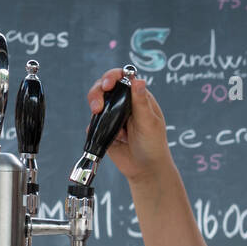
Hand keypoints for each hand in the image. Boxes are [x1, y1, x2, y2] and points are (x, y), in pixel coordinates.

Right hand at [87, 68, 174, 185]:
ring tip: (100, 117)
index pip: (123, 78)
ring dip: (96, 110)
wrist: (145, 169)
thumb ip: (141, 102)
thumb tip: (138, 80)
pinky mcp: (104, 130)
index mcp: (138, 98)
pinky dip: (95, 128)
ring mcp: (113, 116)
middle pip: (104, 88)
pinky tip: (109, 138)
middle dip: (97, 93)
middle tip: (97, 107)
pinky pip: (93, 125)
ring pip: (96, 104)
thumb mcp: (149, 122)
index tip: (107, 85)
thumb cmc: (153, 145)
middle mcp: (124, 104)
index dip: (112, 77)